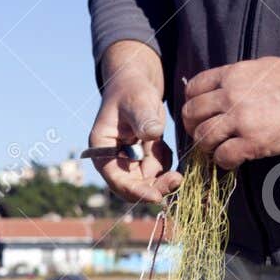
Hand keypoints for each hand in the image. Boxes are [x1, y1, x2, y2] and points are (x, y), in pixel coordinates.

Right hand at [89, 39, 181, 203]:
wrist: (137, 82)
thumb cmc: (133, 89)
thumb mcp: (138, 100)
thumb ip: (143, 118)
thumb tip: (153, 134)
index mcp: (102, 149)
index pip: (117, 179)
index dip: (136, 191)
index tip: (156, 196)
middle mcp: (112, 160)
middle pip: (132, 186)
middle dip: (154, 187)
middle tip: (177, 179)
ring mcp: (127, 160)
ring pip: (146, 181)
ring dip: (161, 175)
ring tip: (165, 149)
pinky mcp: (140, 158)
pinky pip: (156, 170)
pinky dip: (164, 162)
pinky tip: (161, 144)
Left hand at [182, 57, 279, 169]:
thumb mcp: (259, 67)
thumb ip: (234, 78)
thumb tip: (215, 89)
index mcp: (231, 75)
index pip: (192, 88)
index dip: (191, 103)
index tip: (199, 114)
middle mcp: (231, 95)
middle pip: (191, 114)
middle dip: (193, 128)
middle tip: (205, 136)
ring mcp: (241, 119)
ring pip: (203, 137)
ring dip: (207, 147)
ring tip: (219, 148)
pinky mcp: (252, 142)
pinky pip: (223, 156)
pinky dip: (224, 161)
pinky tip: (233, 159)